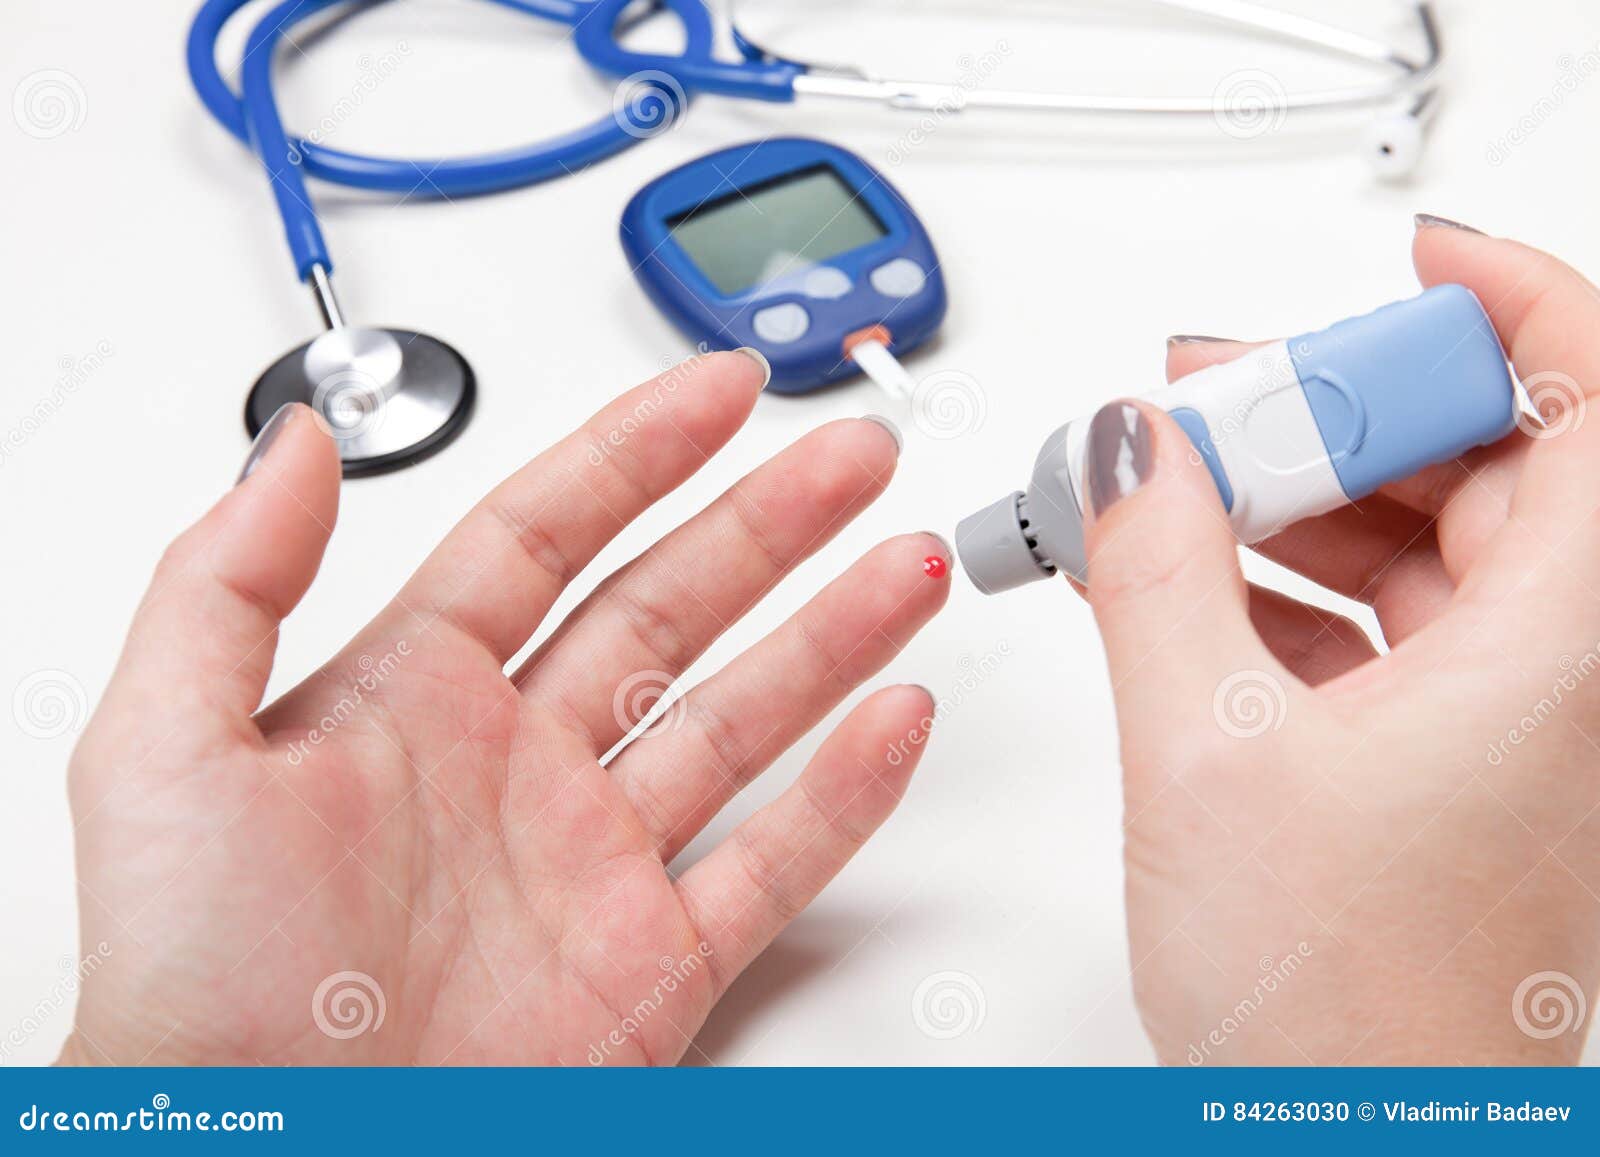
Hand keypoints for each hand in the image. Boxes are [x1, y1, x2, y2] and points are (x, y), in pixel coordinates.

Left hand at [61, 350, 947, 1065]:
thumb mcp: (165, 749)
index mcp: (414, 699)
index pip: (549, 533)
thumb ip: (227, 581)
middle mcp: (517, 766)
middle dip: (771, 520)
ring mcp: (595, 861)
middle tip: (850, 458)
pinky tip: (894, 720)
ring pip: (741, 715)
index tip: (719, 391)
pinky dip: (846, 794)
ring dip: (832, 633)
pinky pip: (774, 861)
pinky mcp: (651, 962)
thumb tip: (288, 443)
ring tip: (906, 563)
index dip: (640, 451)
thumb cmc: (195, 986)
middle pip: (672, 604)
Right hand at [1081, 221, 1599, 1064]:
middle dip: (1348, 409)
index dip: (1510, 303)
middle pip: (1498, 462)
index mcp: (1560, 651)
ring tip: (1183, 494)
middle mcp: (1571, 678)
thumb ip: (1156, 576)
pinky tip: (1211, 590)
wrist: (1376, 1153)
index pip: (1592, 402)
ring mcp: (1528, 727)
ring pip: (1443, 545)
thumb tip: (1131, 454)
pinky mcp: (1471, 769)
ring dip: (1313, 504)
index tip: (1408, 267)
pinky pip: (1409, 628)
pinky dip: (1310, 591)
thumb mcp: (1203, 761)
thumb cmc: (1350, 1022)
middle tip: (1219, 403)